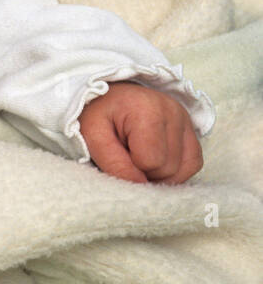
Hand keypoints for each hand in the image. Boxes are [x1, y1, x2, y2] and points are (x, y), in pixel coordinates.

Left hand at [78, 81, 202, 184]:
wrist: (108, 98)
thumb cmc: (98, 115)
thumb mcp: (92, 135)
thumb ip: (113, 162)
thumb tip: (140, 186)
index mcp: (148, 110)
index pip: (151, 161)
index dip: (130, 166)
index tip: (116, 152)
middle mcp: (175, 112)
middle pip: (168, 169)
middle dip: (144, 170)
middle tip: (126, 152)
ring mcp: (186, 121)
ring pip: (182, 171)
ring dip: (158, 172)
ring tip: (138, 154)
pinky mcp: (192, 131)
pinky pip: (192, 164)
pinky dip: (173, 170)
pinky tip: (154, 158)